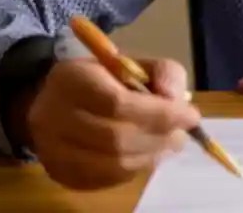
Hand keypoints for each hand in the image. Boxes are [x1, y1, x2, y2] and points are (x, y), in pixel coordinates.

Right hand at [18, 58, 199, 189]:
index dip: (159, 113)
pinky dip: (134, 169)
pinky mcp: (58, 173)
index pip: (117, 102)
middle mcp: (52, 116)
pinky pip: (105, 179)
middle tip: (181, 134)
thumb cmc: (101, 80)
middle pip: (116, 137)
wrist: (54, 101)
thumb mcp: (133, 62)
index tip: (190, 115)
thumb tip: (178, 102)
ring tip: (167, 144)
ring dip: (150, 156)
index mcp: (71, 78)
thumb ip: (162, 73)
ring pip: (113, 163)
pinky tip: (146, 155)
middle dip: (158, 137)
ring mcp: (52, 149)